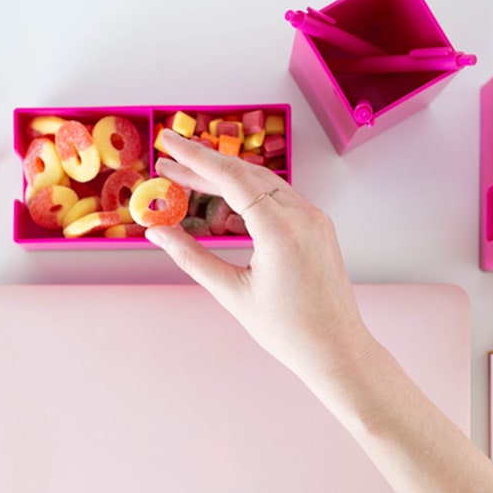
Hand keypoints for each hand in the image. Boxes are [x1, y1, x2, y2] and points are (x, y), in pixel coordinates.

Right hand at [146, 130, 376, 385]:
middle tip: (168, 161)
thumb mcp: (231, 293)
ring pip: (263, 184)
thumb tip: (156, 231)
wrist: (337, 350)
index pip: (231, 178)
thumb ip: (191, 256)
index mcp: (281, 230)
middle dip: (203, 166)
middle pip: (245, 174)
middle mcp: (303, 215)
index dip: (195, 157)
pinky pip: (278, 199)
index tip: (168, 142)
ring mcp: (314, 219)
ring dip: (225, 180)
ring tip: (187, 182)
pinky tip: (223, 210)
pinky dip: (248, 198)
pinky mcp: (318, 228)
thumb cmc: (287, 330)